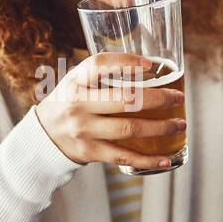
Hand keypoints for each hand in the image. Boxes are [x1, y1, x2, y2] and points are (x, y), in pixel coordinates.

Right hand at [34, 53, 185, 171]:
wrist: (42, 136)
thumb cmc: (68, 103)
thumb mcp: (75, 82)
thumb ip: (102, 75)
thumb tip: (150, 67)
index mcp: (75, 82)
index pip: (99, 65)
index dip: (125, 62)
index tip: (149, 64)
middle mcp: (78, 104)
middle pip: (124, 99)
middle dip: (158, 99)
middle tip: (178, 98)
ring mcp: (84, 130)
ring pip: (129, 129)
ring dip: (160, 128)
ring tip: (179, 124)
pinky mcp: (90, 152)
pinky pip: (124, 156)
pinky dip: (148, 160)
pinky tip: (166, 159)